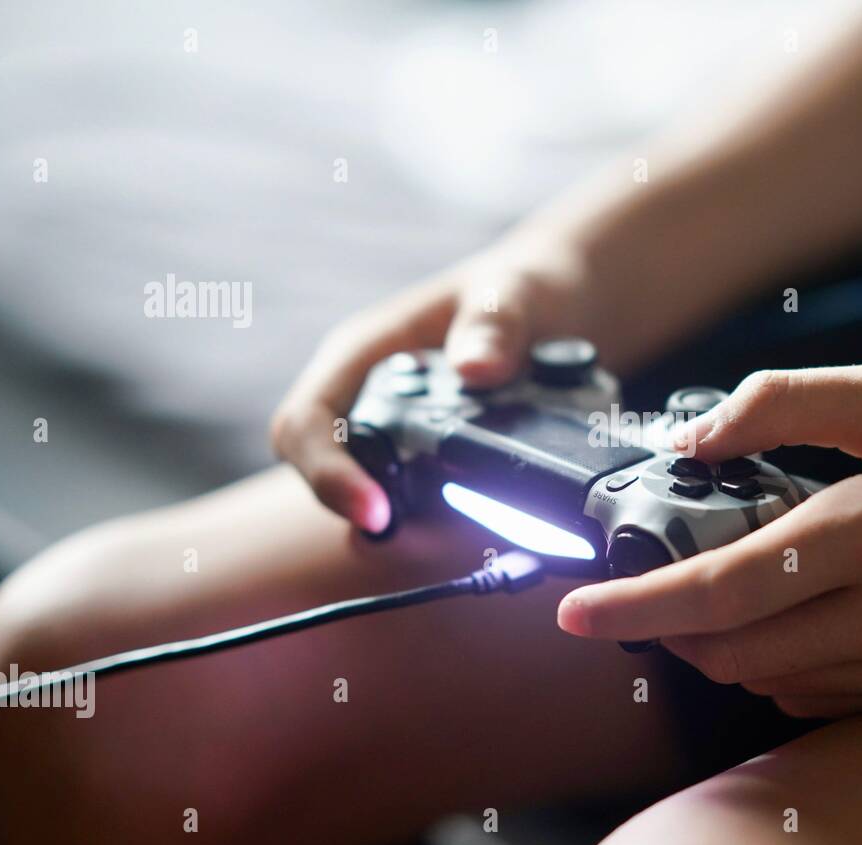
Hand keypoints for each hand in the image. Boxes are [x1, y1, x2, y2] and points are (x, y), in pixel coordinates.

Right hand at [270, 237, 596, 531]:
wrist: (554, 301)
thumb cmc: (520, 288)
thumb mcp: (515, 293)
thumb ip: (496, 324)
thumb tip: (473, 369)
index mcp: (362, 353)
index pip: (308, 421)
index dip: (327, 472)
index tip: (375, 512)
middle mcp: (367, 398)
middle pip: (331, 472)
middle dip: (370, 511)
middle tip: (436, 540)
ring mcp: (397, 432)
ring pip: (378, 495)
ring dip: (417, 521)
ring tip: (477, 530)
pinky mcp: (431, 460)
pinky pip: (423, 503)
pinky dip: (452, 520)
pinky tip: (498, 521)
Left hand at [558, 365, 861, 717]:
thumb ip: (784, 403)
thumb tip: (693, 438)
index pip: (719, 589)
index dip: (634, 607)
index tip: (572, 615)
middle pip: (732, 652)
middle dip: (669, 629)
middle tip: (649, 590)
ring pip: (773, 682)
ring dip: (725, 646)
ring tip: (727, 593)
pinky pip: (826, 698)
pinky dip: (784, 667)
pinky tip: (797, 619)